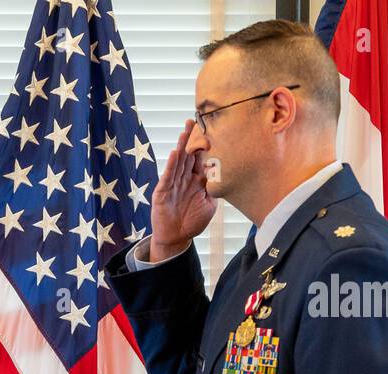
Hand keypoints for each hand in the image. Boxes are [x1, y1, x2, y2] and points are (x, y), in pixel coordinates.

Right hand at [147, 119, 216, 261]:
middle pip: (189, 154)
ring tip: (185, 131)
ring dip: (182, 146)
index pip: (201, 158)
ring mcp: (173, 183)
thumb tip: (226, 174)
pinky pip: (168, 176)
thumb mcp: (210, 204)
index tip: (211, 128)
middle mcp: (184, 178)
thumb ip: (215, 189)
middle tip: (195, 120)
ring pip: (178, 161)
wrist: (176, 238)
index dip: (205, 144)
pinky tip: (175, 153)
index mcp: (197, 180)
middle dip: (191, 138)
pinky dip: (172, 165)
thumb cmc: (193, 222)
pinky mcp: (162, 192)